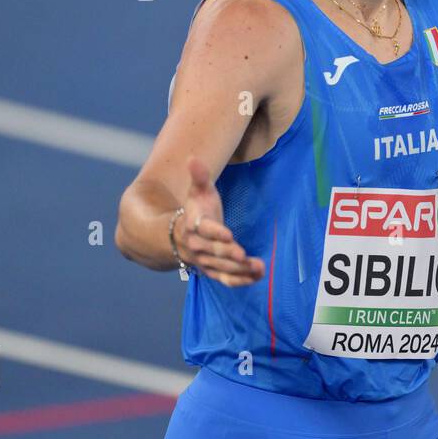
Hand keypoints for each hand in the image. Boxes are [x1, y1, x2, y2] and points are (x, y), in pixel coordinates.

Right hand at [177, 155, 264, 284]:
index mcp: (193, 225)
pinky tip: (258, 276)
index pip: (203, 229)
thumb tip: (193, 158)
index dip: (215, 232)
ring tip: (258, 267)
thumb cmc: (196, 209)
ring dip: (239, 270)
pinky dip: (240, 281)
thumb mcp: (197, 192)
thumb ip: (199, 177)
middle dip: (227, 253)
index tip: (228, 234)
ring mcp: (204, 261)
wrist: (179, 235)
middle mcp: (197, 246)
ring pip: (221, 267)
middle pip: (213, 251)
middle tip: (243, 255)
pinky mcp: (213, 270)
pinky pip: (225, 279)